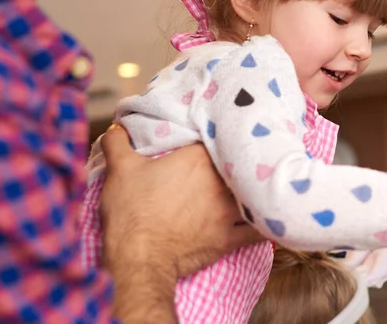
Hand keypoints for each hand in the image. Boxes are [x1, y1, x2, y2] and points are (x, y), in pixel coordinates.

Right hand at [98, 125, 262, 279]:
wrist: (138, 258)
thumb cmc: (131, 212)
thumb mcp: (120, 170)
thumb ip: (118, 142)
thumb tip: (117, 127)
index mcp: (198, 158)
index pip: (218, 138)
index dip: (219, 138)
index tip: (216, 140)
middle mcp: (220, 181)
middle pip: (240, 165)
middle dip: (239, 163)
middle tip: (235, 163)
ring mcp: (228, 210)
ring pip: (253, 194)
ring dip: (254, 191)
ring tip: (256, 187)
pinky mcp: (231, 237)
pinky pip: (259, 230)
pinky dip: (265, 224)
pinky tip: (269, 219)